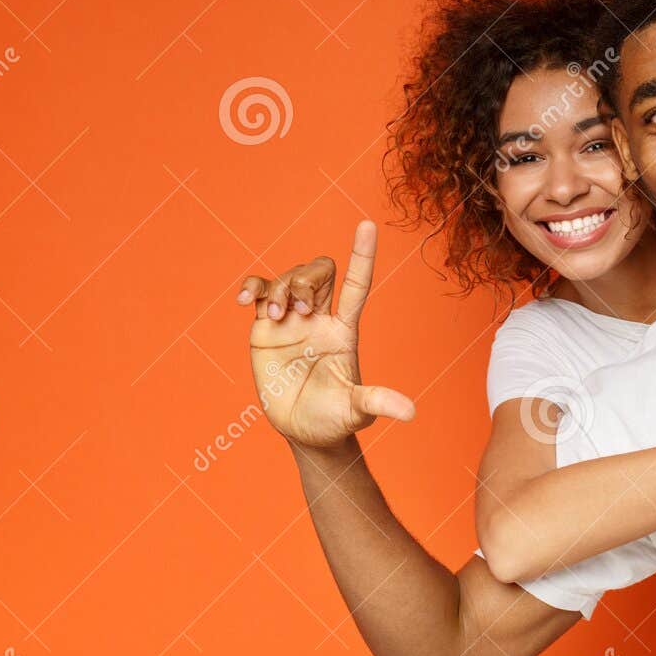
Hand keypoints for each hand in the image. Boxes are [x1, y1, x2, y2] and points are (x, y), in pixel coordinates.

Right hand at [237, 220, 415, 449]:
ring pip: (287, 278)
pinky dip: (252, 287)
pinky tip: (245, 300)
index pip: (358, 284)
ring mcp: (292, 321)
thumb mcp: (357, 412)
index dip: (363, 254)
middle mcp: (321, 319)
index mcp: (345, 330)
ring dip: (279, 289)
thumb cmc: (336, 420)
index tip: (367, 224)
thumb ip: (377, 403)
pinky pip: (259, 292)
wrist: (304, 432)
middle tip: (297, 308)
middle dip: (306, 277)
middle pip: (319, 271)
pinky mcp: (265, 328)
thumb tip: (411, 412)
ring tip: (273, 317)